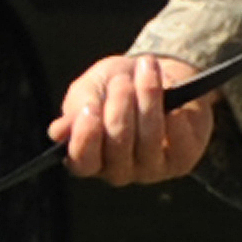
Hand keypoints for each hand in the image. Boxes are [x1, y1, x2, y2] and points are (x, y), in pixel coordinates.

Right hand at [51, 53, 218, 185]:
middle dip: (121, 104)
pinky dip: (176, 116)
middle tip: (123, 79)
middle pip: (118, 144)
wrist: (159, 77)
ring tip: (147, 71)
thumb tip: (61, 132)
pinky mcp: (180, 162)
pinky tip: (174, 103)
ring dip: (148, 98)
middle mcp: (117, 170)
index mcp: (88, 157)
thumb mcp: (91, 87)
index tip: (90, 108)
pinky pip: (179, 141)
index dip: (86, 137)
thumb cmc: (118, 85)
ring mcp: (150, 170)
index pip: (82, 161)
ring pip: (149, 139)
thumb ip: (76, 106)